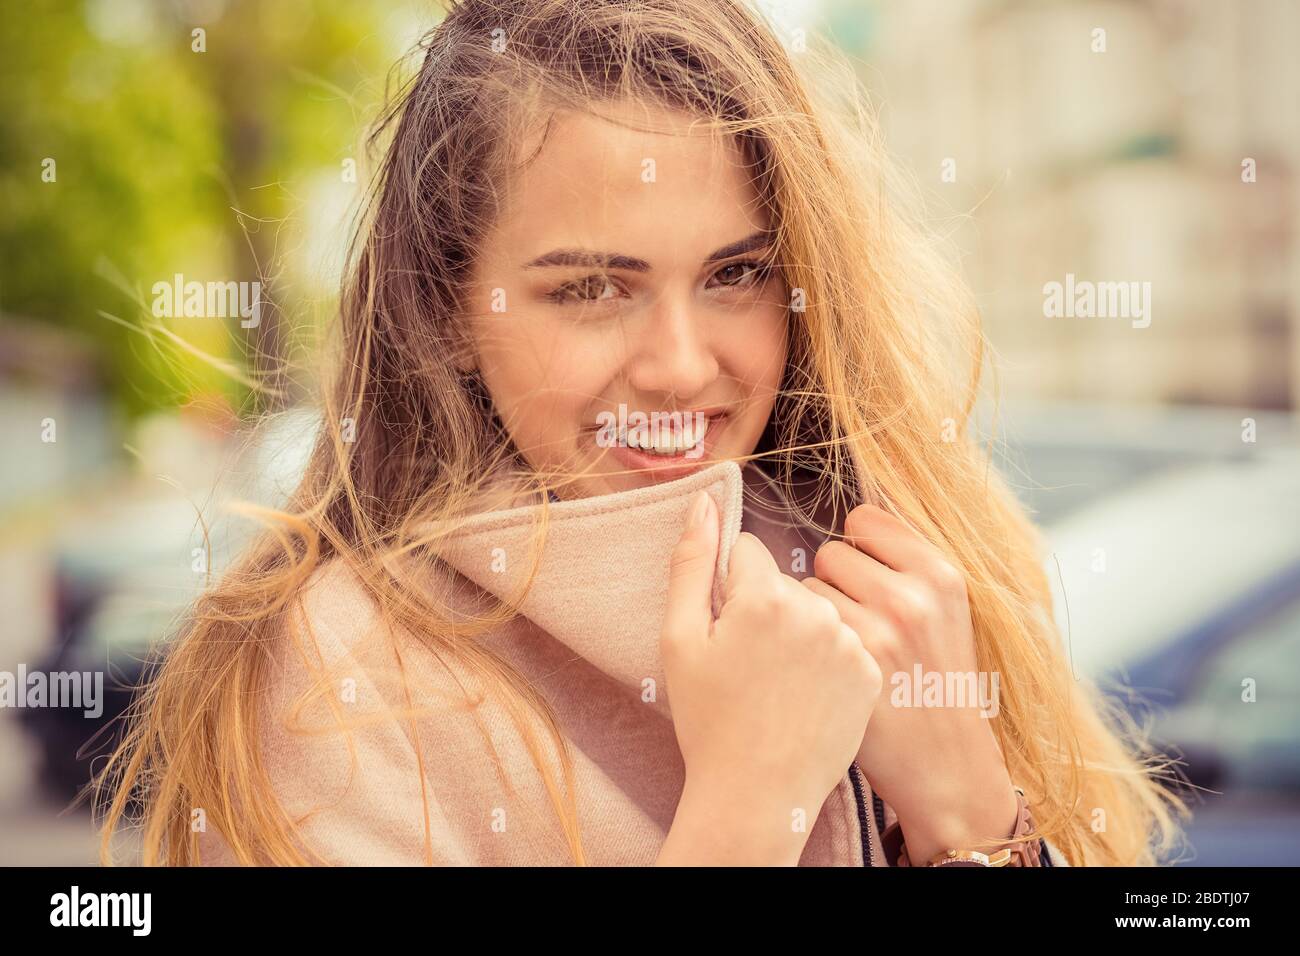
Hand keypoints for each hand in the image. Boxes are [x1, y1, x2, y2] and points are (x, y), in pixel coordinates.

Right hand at [660, 491, 883, 858]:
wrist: (756, 794)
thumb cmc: (708, 720)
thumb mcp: (680, 639)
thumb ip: (691, 561)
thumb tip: (704, 500)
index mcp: (765, 596)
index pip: (749, 555)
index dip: (731, 591)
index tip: (728, 631)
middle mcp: (817, 611)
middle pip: (787, 583)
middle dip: (768, 610)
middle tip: (750, 665)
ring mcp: (850, 643)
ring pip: (820, 611)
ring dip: (801, 634)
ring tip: (780, 685)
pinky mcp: (871, 673)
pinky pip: (844, 644)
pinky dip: (828, 662)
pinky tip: (808, 696)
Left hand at [801, 503, 1018, 863]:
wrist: (946, 762)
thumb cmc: (934, 679)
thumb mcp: (944, 610)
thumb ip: (904, 563)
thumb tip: (851, 520)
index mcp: (940, 573)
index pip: (865, 520)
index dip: (857, 549)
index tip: (866, 579)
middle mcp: (912, 597)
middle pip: (829, 552)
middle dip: (833, 583)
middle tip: (857, 622)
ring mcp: (878, 631)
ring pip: (806, 589)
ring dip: (812, 613)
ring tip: (843, 647)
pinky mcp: (846, 665)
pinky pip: (796, 625)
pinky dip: (800, 643)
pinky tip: (824, 669)